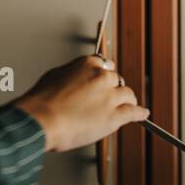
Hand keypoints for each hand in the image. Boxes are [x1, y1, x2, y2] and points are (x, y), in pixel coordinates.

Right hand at [12, 55, 148, 152]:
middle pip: (117, 80)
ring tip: (127, 106)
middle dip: (113, 90)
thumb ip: (73, 74)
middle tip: (108, 98)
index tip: (105, 83)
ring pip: (127, 95)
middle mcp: (102, 77)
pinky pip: (134, 113)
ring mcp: (110, 96)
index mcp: (88, 64)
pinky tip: (142, 114)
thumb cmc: (43, 101)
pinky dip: (140, 114)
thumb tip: (77, 78)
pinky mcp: (114, 116)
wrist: (42, 120)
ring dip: (127, 101)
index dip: (105, 77)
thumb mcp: (55, 76)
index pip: (106, 65)